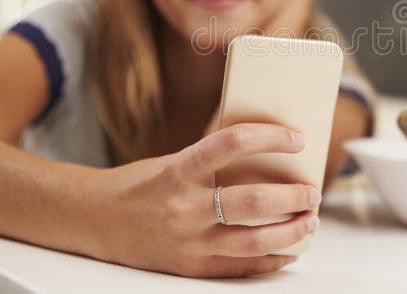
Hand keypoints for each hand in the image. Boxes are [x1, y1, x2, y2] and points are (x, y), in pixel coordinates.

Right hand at [92, 123, 320, 277]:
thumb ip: (213, 163)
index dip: (270, 138)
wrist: (93, 219)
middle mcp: (184, 206)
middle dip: (293, 196)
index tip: (297, 139)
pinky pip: (241, 268)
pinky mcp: (190, 267)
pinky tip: (290, 252)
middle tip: (313, 191)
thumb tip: (268, 158)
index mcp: (179, 170)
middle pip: (253, 200)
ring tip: (311, 221)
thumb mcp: (173, 162)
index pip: (232, 143)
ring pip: (254, 241)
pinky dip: (271, 261)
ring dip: (291, 231)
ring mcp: (188, 241)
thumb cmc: (140, 184)